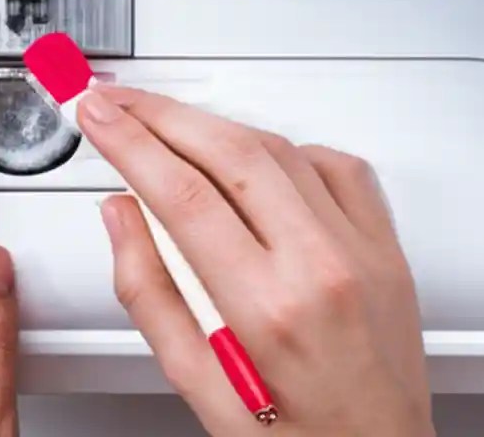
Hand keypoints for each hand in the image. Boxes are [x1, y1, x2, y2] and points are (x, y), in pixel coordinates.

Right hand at [81, 86, 432, 436]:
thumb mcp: (197, 385)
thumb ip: (148, 294)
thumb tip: (121, 215)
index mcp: (266, 308)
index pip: (181, 193)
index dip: (129, 140)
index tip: (96, 114)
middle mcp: (322, 267)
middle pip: (230, 151)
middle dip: (161, 112)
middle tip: (117, 98)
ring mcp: (363, 249)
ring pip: (280, 147)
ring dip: (214, 122)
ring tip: (167, 119)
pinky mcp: (387, 244)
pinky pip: (336, 164)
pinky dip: (283, 146)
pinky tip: (250, 154)